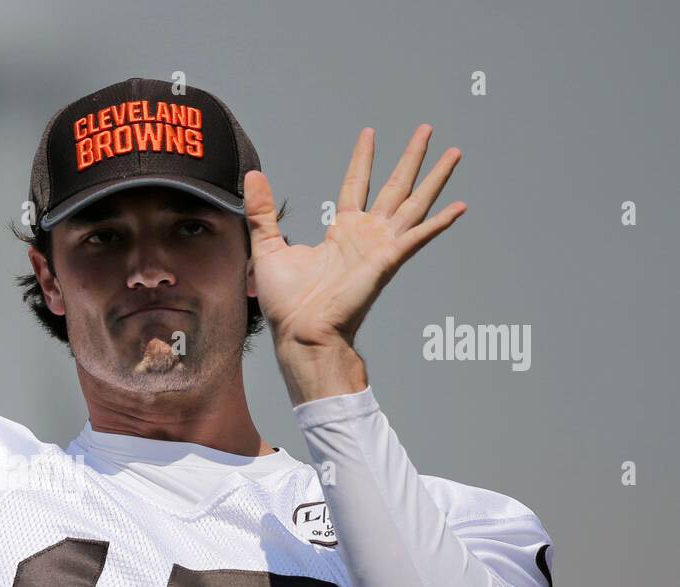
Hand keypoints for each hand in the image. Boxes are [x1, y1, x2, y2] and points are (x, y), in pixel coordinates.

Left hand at [245, 124, 465, 352]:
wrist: (300, 332)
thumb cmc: (287, 303)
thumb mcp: (267, 246)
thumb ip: (262, 212)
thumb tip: (252, 177)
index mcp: (341, 232)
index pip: (355, 184)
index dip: (363, 159)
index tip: (370, 134)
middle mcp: (365, 236)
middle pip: (394, 186)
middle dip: (411, 157)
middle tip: (426, 129)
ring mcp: (380, 247)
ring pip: (414, 203)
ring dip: (435, 178)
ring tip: (454, 152)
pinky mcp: (387, 261)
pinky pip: (418, 237)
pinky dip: (439, 223)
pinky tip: (460, 207)